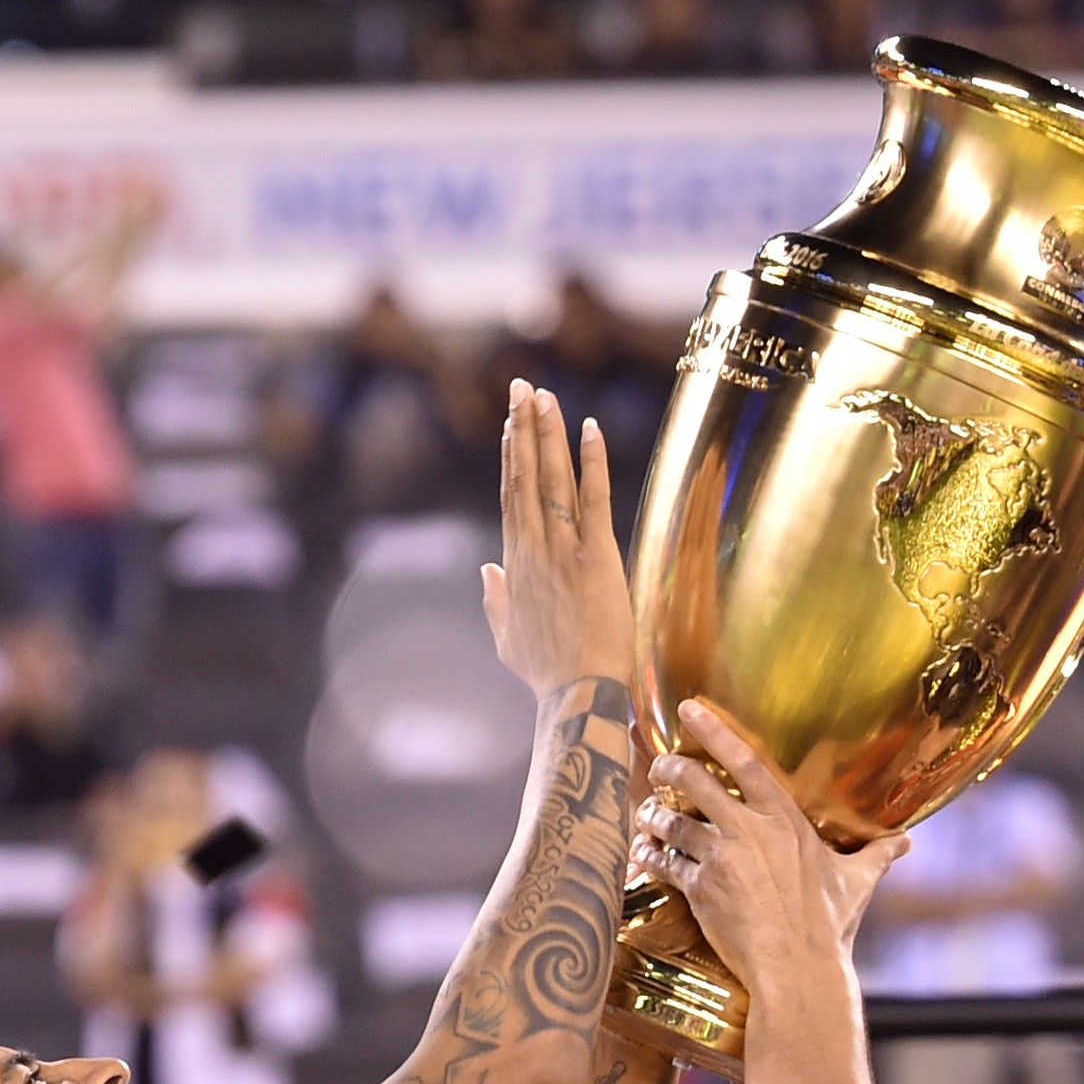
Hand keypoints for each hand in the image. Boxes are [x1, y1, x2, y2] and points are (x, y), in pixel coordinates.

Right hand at [480, 379, 634, 697]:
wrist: (577, 695)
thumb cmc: (547, 675)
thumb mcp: (508, 638)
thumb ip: (495, 600)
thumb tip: (487, 569)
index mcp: (516, 566)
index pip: (512, 498)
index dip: (511, 457)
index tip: (510, 424)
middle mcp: (534, 550)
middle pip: (526, 477)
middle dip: (521, 428)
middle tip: (521, 387)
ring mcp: (563, 550)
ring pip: (552, 479)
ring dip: (547, 433)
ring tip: (542, 395)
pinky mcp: (596, 557)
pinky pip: (594, 499)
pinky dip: (591, 462)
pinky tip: (589, 428)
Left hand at [631, 699, 906, 988]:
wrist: (797, 967)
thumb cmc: (829, 924)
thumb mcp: (858, 881)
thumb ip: (877, 854)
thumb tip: (906, 842)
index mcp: (784, 819)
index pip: (745, 761)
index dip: (713, 730)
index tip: (689, 708)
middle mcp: (747, 831)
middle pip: (693, 782)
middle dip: (668, 768)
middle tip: (659, 767)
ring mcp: (718, 859)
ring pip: (670, 821)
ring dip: (653, 816)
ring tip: (648, 815)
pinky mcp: (699, 888)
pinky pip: (663, 862)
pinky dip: (649, 855)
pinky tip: (644, 853)